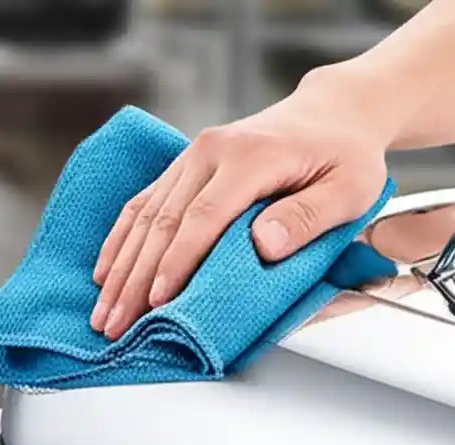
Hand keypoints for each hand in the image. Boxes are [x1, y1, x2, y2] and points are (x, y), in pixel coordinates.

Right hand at [90, 66, 390, 339]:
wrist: (334, 113)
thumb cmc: (347, 155)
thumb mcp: (349, 189)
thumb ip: (308, 216)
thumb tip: (264, 244)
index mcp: (250, 157)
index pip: (204, 217)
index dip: (178, 263)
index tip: (159, 301)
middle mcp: (212, 150)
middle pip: (164, 219)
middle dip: (136, 277)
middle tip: (117, 322)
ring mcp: (195, 154)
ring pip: (146, 213)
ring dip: (121, 265)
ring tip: (104, 310)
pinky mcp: (189, 164)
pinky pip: (147, 201)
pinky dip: (124, 237)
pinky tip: (108, 268)